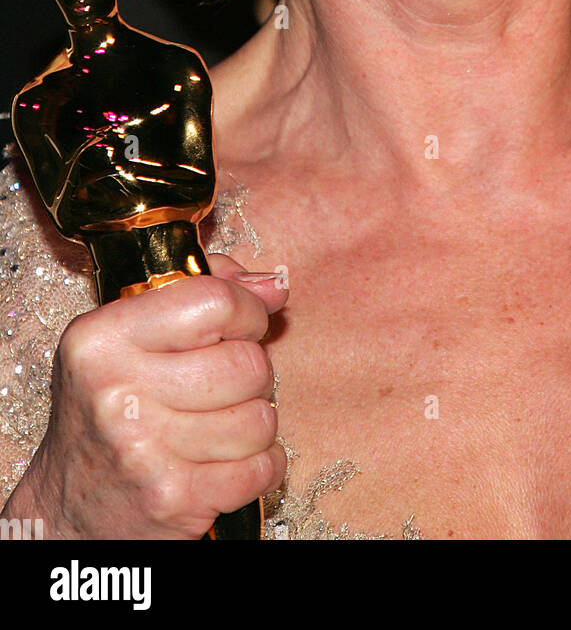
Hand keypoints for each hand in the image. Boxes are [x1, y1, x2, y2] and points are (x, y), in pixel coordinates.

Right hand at [6, 255, 287, 538]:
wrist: (68, 511)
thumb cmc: (110, 410)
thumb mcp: (127, 335)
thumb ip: (200, 290)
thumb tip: (275, 286)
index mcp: (103, 338)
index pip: (213, 302)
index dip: (247, 311)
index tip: (243, 326)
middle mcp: (117, 392)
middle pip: (246, 362)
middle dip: (253, 372)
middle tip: (227, 384)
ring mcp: (145, 450)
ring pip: (261, 418)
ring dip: (255, 422)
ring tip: (222, 424)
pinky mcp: (173, 498)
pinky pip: (262, 468)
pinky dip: (260, 465)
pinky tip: (228, 461)